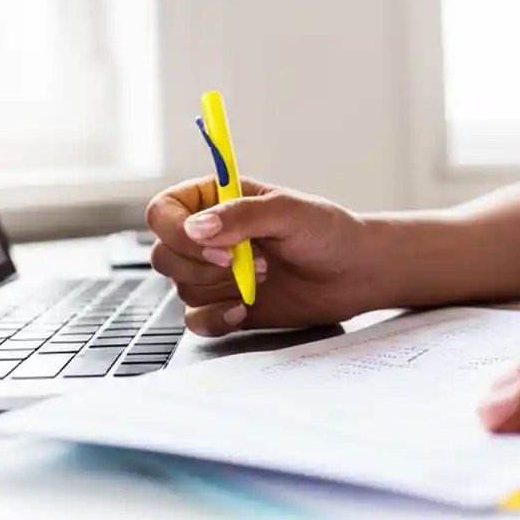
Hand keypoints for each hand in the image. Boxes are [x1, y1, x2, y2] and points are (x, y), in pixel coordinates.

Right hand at [146, 177, 377, 335]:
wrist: (356, 273)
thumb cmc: (329, 233)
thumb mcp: (291, 211)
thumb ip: (242, 215)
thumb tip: (196, 228)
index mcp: (215, 200)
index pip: (163, 212)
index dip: (178, 233)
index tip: (220, 247)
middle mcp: (208, 236)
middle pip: (164, 254)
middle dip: (203, 266)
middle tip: (252, 263)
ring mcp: (215, 274)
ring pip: (180, 288)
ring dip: (221, 289)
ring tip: (264, 278)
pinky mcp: (226, 306)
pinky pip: (195, 319)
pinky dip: (215, 318)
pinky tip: (245, 308)